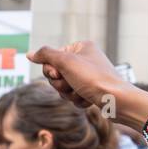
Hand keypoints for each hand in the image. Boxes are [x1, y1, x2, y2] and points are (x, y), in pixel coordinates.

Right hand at [28, 41, 147, 126]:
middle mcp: (85, 60)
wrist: (117, 100)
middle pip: (57, 74)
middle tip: (72, 84)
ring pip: (64, 87)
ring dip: (70, 93)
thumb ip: (46, 55)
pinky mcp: (92, 91)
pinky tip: (89, 100)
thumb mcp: (66, 62)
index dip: (51, 69)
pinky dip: (79, 100)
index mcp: (80, 47)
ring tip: (82, 93)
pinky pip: (74, 97)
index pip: (52, 57)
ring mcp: (88, 76)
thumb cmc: (94, 78)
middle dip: (61, 83)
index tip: (58, 73)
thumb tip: (30, 54)